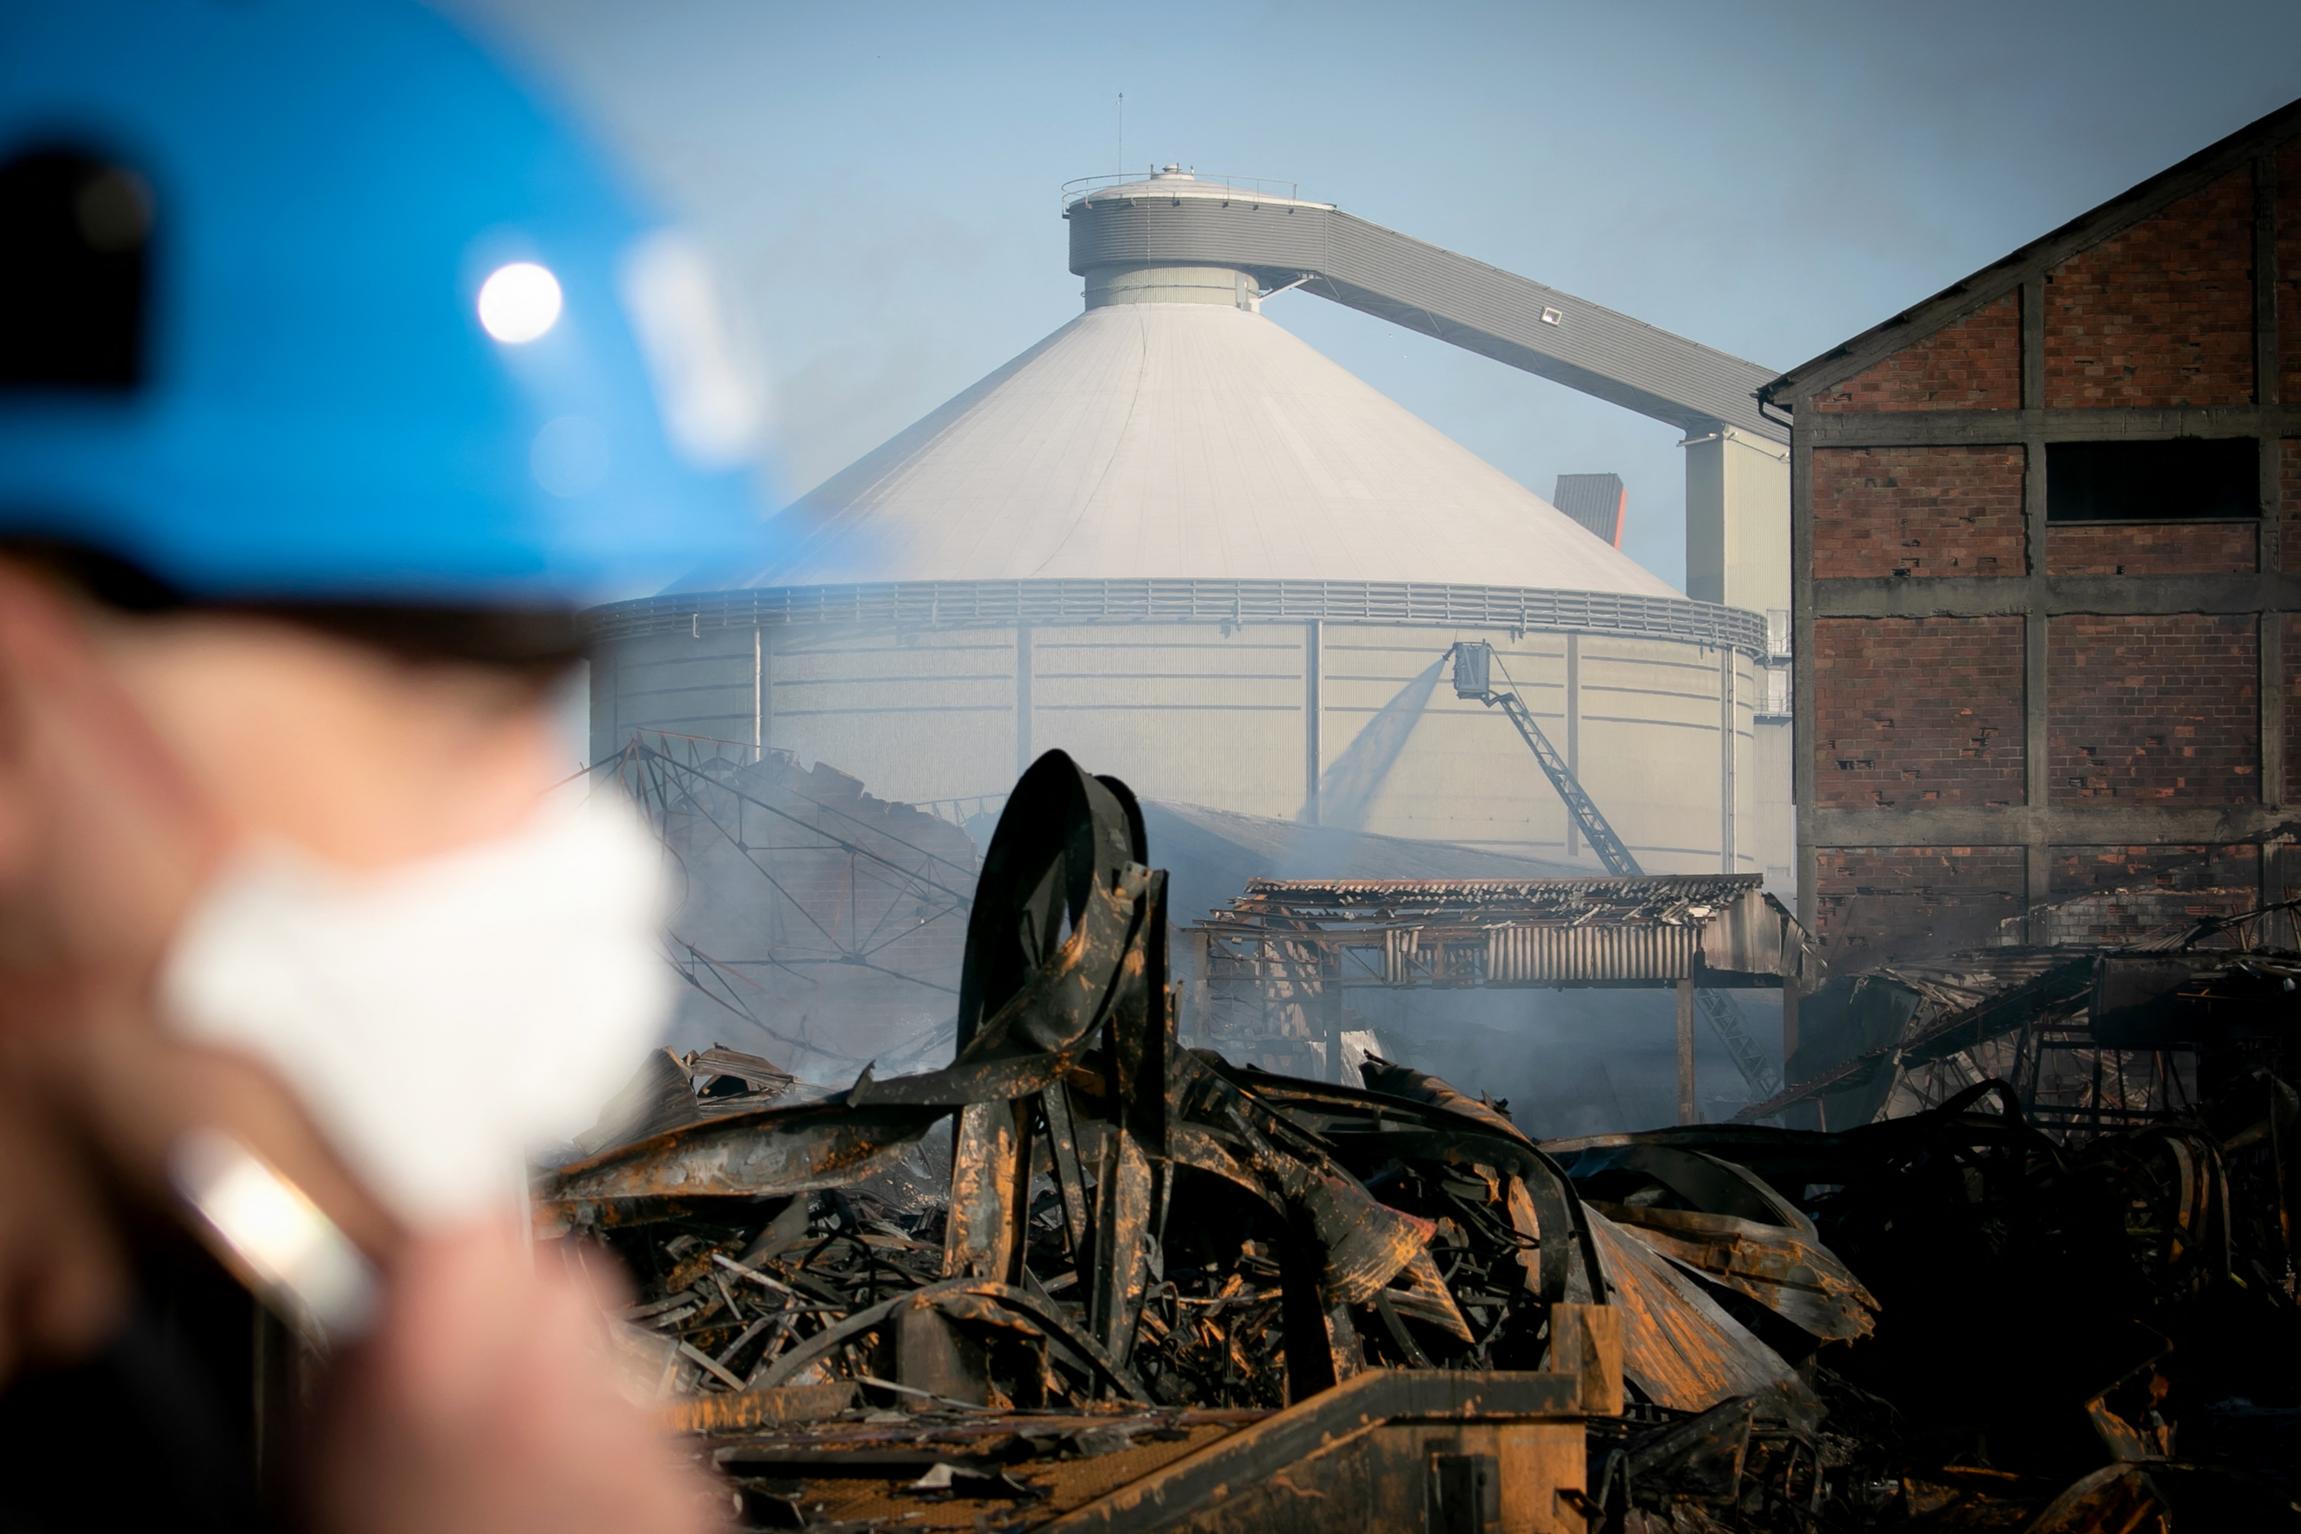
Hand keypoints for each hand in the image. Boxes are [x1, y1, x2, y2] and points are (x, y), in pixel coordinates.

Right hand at [308, 1228, 726, 1533]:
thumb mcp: (312, 1478)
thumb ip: (356, 1369)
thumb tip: (372, 1306)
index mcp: (435, 1381)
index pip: (466, 1211)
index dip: (439, 1214)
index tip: (417, 1228)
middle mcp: (551, 1396)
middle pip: (552, 1269)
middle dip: (504, 1306)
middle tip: (447, 1378)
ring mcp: (629, 1447)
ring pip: (606, 1345)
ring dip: (559, 1376)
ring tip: (493, 1464)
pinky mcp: (685, 1498)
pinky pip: (646, 1422)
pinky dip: (604, 1447)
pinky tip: (550, 1505)